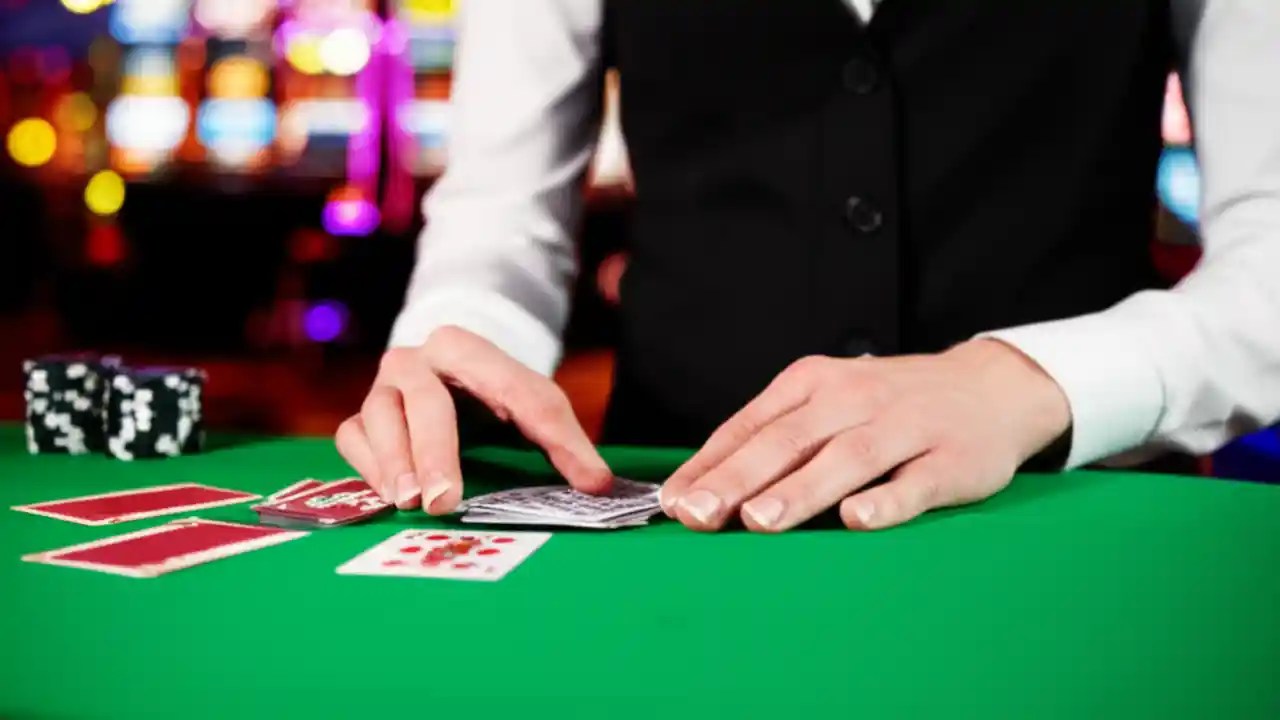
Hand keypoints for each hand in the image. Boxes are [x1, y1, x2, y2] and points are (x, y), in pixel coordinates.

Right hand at [335, 326, 612, 513]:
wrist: (444, 372)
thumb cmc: (494, 392)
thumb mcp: (535, 405)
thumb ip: (566, 442)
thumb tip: (597, 485)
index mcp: (466, 348)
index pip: (507, 386)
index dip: (538, 431)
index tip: (546, 475)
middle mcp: (416, 361)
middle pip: (423, 400)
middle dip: (433, 452)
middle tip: (443, 501)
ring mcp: (383, 388)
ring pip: (377, 417)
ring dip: (393, 462)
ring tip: (409, 501)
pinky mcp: (361, 416)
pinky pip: (354, 439)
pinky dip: (369, 468)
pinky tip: (392, 497)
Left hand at [658, 340, 1070, 531]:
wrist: (992, 387)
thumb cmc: (889, 404)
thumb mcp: (826, 402)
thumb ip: (771, 438)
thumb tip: (701, 488)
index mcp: (813, 383)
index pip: (750, 426)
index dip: (709, 464)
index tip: (672, 502)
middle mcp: (854, 398)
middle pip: (788, 440)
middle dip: (737, 480)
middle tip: (698, 515)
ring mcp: (905, 427)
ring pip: (846, 458)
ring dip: (801, 490)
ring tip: (760, 520)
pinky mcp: (951, 459)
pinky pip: (916, 482)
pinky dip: (886, 500)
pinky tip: (856, 518)